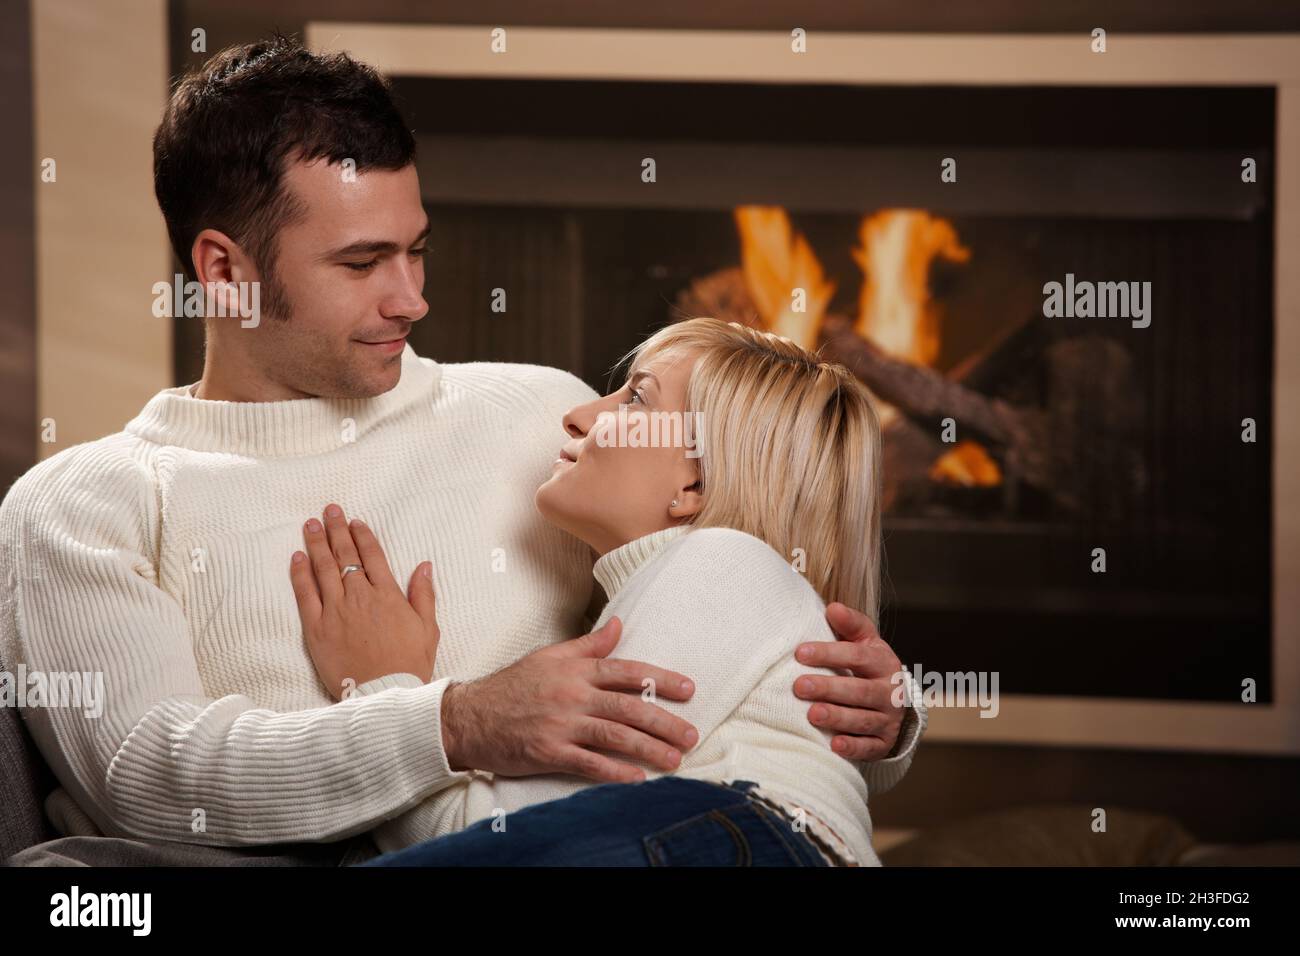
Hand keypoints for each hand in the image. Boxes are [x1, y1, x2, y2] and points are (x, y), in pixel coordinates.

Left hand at [290, 503, 438, 700]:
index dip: (362, 536)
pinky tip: (297, 557)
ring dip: (316, 543)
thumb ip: (423, 594)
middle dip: (336, 530)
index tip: (354, 521)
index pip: (371, 556)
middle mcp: (359, 597)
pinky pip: (305, 595)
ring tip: (310, 524)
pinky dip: (300, 574)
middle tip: (329, 510)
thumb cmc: (409, 664)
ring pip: (323, 569)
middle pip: (345, 555)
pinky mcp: (316, 629)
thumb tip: (423, 566)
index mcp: (387, 595)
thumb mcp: (428, 628)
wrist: (385, 695)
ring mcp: (335, 611)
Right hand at [441, 617, 700, 783]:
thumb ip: (588, 644)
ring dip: (649, 748)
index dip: (661, 680)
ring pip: (615, 736)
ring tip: (676, 759)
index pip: (628, 672)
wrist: (469, 716)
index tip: (689, 689)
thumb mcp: (549, 656)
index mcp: (575, 670)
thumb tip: (620, 625)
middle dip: (665, 721)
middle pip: (629, 707)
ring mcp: (561, 725)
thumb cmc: (511, 686)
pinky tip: (638, 779)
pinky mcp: (549, 753)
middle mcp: (573, 695)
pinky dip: (615, 772)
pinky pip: (588, 763)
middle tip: (692, 734)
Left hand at [793, 602, 904, 761]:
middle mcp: (890, 692)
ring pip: (863, 720)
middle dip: (829, 688)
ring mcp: (888, 720)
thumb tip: (833, 608)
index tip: (800, 653)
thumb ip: (851, 625)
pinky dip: (853, 747)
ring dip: (837, 717)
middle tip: (800, 686)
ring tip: (812, 714)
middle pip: (859, 690)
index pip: (857, 656)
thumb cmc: (869, 667)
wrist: (895, 702)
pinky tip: (833, 745)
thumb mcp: (866, 642)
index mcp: (884, 663)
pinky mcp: (883, 743)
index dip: (829, 654)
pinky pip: (869, 747)